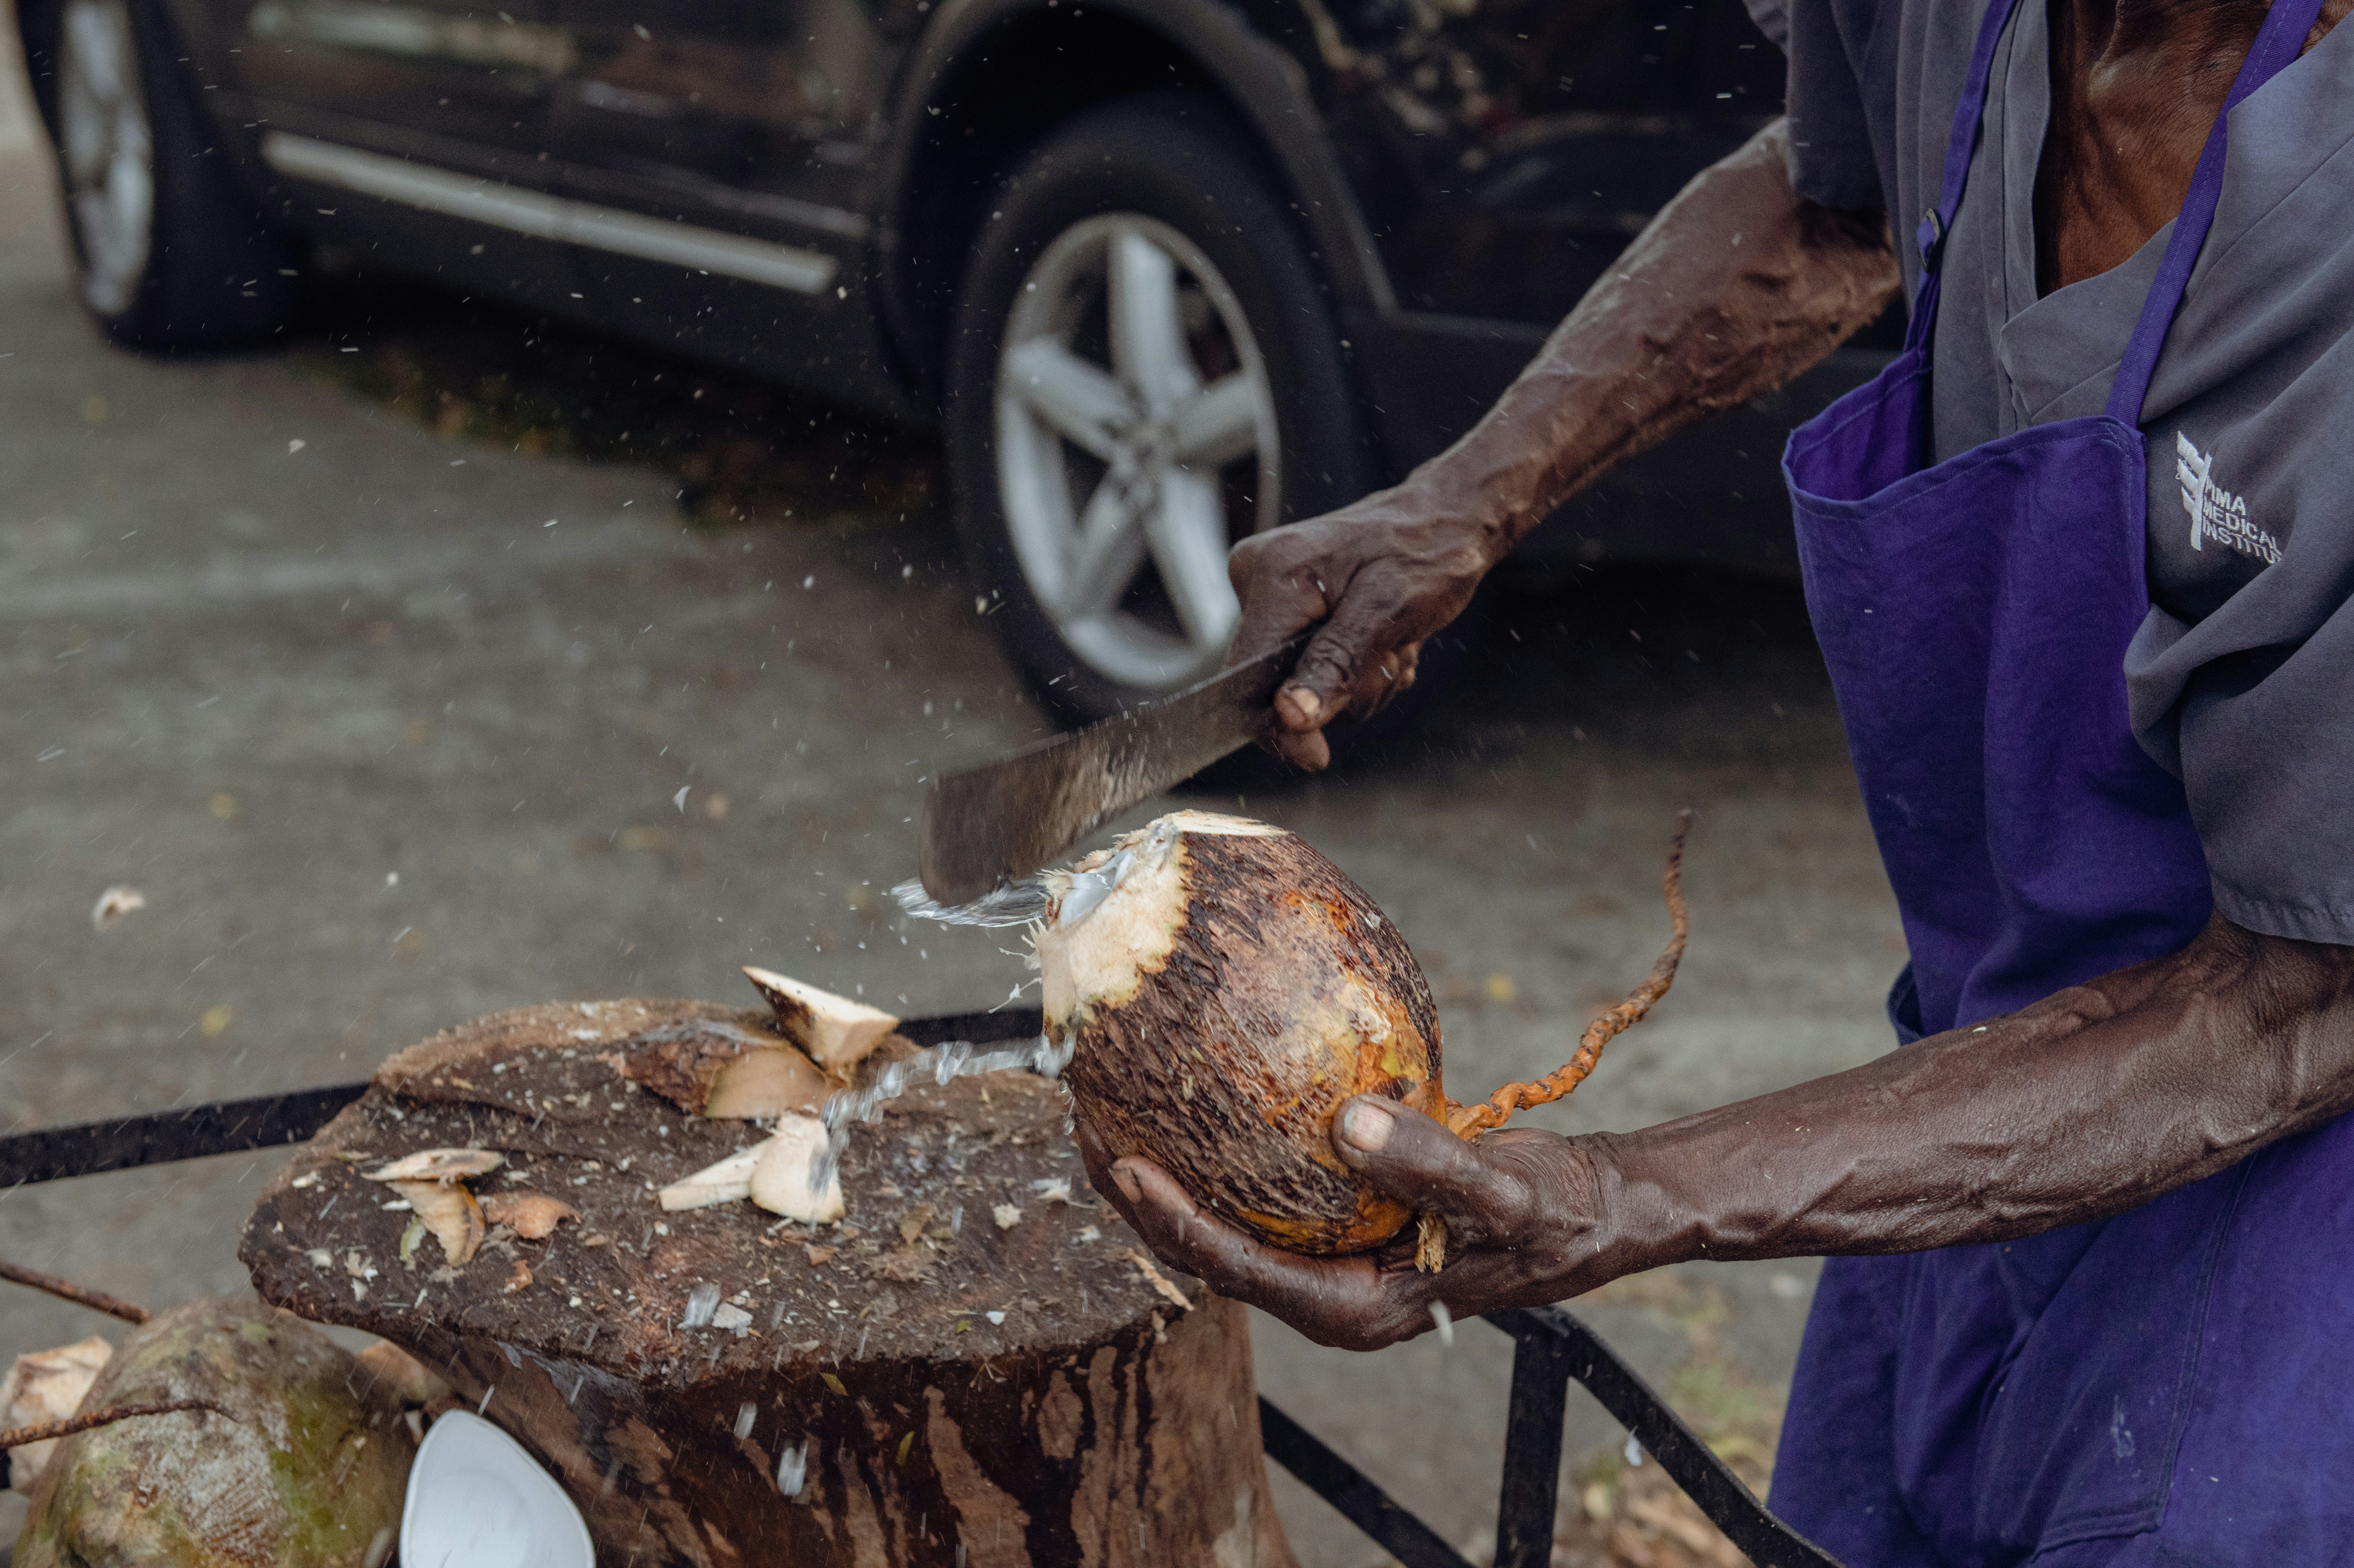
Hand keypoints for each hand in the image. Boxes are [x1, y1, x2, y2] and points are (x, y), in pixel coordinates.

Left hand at [1076, 1095, 1641, 1349]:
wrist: (1589, 1211)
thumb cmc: (1550, 1214)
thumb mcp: (1500, 1192)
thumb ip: (1428, 1164)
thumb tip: (1348, 1123)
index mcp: (1353, 1308)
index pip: (1235, 1268)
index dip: (1172, 1219)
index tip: (1121, 1163)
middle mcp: (1329, 1290)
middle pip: (1207, 1249)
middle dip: (1138, 1198)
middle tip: (1081, 1125)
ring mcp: (1331, 1258)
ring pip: (1224, 1222)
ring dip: (1166, 1171)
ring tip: (1104, 1109)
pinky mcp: (1339, 1223)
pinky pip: (1260, 1194)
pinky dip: (1216, 1153)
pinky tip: (1187, 1103)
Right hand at [1225, 490, 1494, 770]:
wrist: (1449, 521)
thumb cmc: (1427, 553)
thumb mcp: (1389, 612)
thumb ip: (1335, 665)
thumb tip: (1289, 716)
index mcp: (1274, 575)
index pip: (1247, 677)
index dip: (1278, 725)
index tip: (1316, 756)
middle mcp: (1260, 583)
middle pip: (1276, 688)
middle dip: (1341, 691)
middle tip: (1391, 657)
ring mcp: (1275, 598)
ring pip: (1304, 688)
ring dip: (1360, 683)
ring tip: (1395, 643)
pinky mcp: (1293, 613)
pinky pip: (1317, 674)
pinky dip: (1358, 671)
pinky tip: (1387, 642)